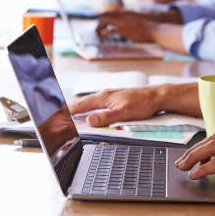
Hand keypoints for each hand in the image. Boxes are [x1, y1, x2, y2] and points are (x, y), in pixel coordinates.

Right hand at [69, 82, 199, 126]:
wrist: (157, 97)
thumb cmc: (142, 103)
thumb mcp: (122, 113)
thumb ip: (105, 117)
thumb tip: (90, 120)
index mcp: (104, 97)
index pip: (81, 104)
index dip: (68, 110)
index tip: (57, 115)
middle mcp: (105, 95)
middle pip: (84, 103)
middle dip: (72, 109)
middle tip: (60, 115)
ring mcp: (111, 96)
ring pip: (92, 103)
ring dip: (82, 109)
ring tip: (72, 115)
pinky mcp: (117, 99)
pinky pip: (99, 104)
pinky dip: (92, 109)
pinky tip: (93, 112)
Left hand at [95, 11, 153, 41]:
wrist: (153, 29)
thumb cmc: (148, 27)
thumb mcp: (138, 20)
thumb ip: (130, 20)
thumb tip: (125, 24)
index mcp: (126, 12)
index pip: (111, 11)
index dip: (104, 14)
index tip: (99, 17)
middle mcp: (123, 15)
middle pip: (107, 16)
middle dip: (100, 22)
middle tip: (96, 28)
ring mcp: (122, 22)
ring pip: (106, 22)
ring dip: (99, 27)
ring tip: (96, 32)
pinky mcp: (123, 29)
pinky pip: (110, 31)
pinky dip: (104, 34)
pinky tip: (101, 36)